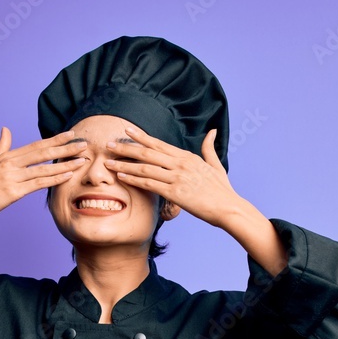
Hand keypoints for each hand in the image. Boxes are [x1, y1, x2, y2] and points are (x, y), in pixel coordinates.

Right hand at [0, 127, 86, 224]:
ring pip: (44, 168)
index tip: (71, 134)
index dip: (55, 139)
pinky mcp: (13, 192)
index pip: (36, 145)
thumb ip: (1, 146)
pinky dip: (55, 179)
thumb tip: (6, 128)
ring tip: (82, 161)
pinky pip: (38, 184)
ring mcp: (12, 177)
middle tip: (84, 144)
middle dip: (65, 148)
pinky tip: (68, 175)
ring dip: (65, 164)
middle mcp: (11, 163)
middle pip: (43, 153)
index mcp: (8, 156)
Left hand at [102, 125, 243, 226]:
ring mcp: (177, 177)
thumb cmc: (222, 190)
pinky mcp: (175, 192)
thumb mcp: (216, 165)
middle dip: (126, 148)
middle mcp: (180, 164)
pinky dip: (133, 178)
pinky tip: (121, 176)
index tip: (127, 130)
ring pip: (145, 167)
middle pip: (148, 152)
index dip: (141, 137)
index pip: (159, 143)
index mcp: (188, 156)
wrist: (229, 208)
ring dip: (124, 163)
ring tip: (108, 161)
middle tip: (109, 144)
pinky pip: (149, 184)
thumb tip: (211, 131)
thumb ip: (209, 148)